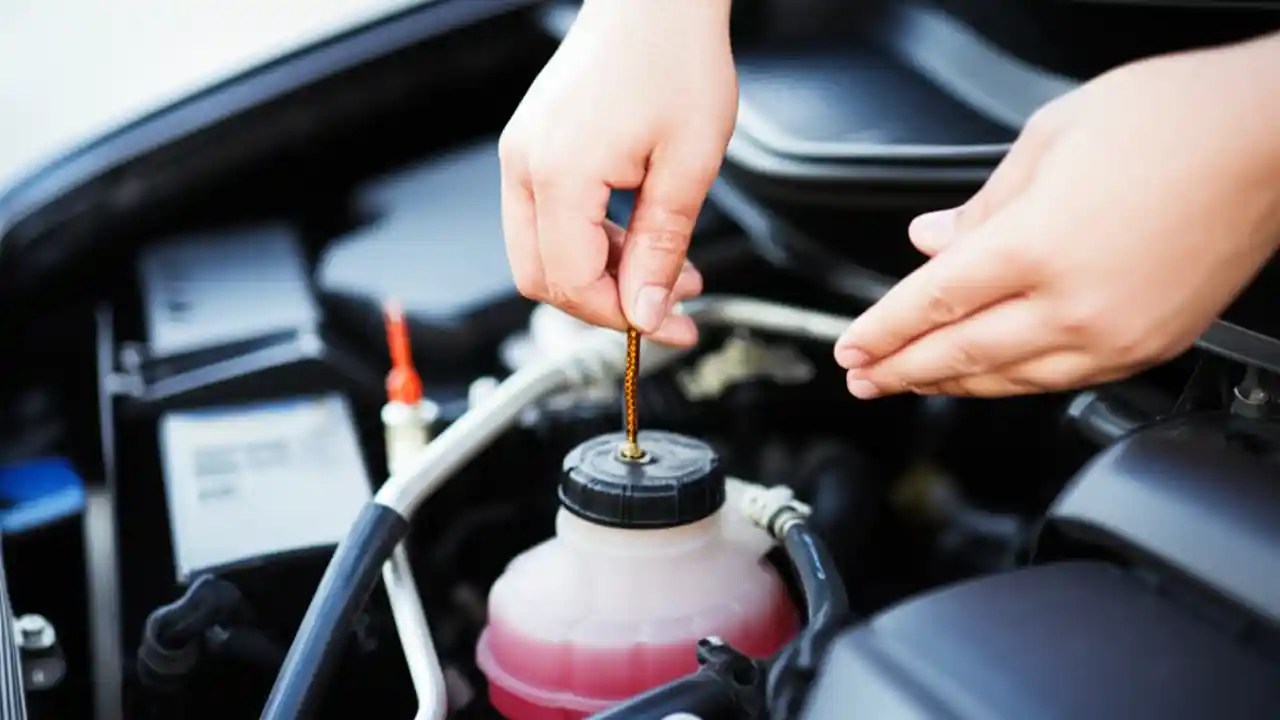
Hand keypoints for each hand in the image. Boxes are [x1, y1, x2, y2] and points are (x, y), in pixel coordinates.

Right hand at [498, 0, 736, 346]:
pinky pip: (548, 217)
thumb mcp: (688, 164)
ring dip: (602, 273)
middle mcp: (526, 165)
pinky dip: (590, 239)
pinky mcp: (533, 146)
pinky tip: (640, 235)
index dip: (619, 317)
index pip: (571, 282)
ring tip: (668, 267)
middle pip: (541, 277)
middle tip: (665, 306)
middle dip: (604, 302)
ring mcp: (524, 154)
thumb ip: (662, 247)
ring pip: (543, 251)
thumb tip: (647, 312)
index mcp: (559, 173)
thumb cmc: (674, 58)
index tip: (667, 327)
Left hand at [834, 33, 1279, 397]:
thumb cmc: (1172, 120)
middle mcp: (1074, 304)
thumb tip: (931, 240)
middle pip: (961, 353)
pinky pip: (1062, 380)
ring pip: (1010, 379)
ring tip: (911, 382)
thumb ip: (981, 204)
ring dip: (950, 384)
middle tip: (863, 380)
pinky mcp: (1151, 345)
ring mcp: (1117, 333)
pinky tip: (988, 378)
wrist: (1272, 135)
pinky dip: (1012, 382)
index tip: (851, 347)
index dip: (882, 331)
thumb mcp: (1050, 139)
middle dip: (900, 371)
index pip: (932, 304)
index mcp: (1036, 245)